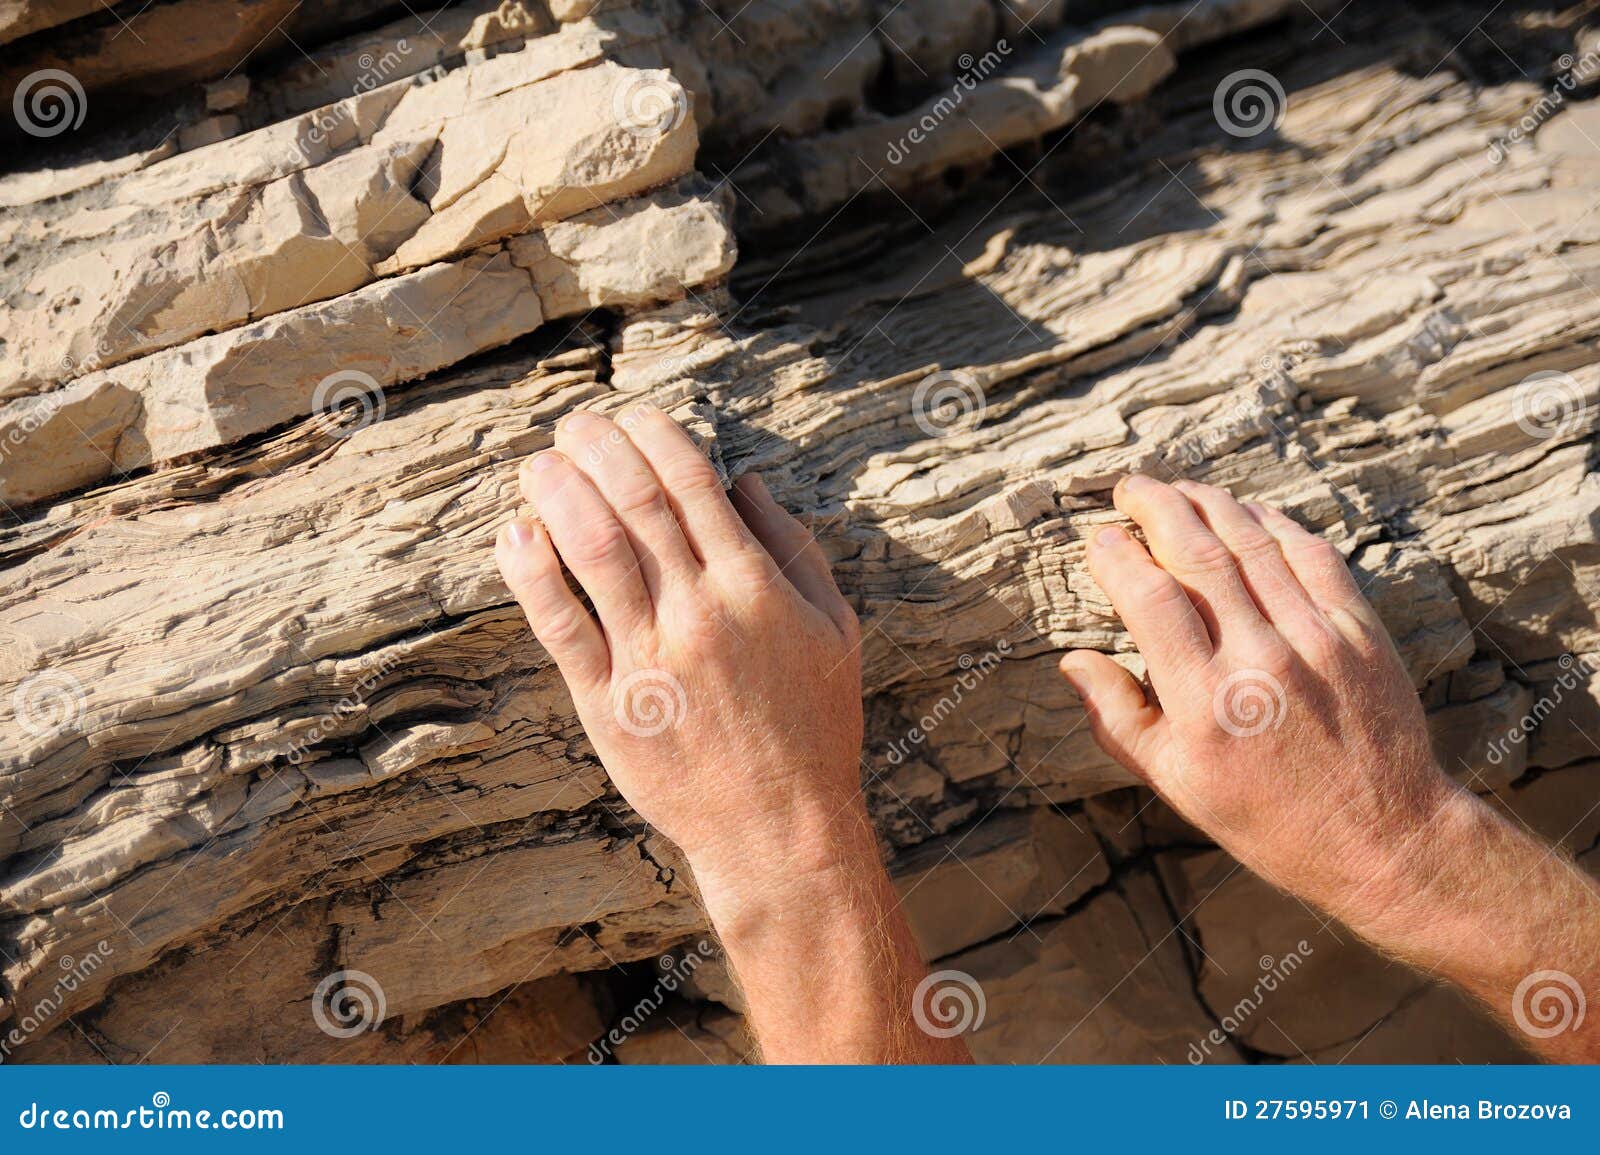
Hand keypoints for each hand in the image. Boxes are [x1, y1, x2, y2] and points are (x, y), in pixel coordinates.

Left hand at [495, 404, 966, 1062]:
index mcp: (755, 588)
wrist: (782, 829)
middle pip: (634, 501)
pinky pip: (560, 626)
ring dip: (558, 494)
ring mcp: (649, 659)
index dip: (654, 435)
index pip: (691, 483)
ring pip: (590, 551)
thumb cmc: (814, 724)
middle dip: (597, 448)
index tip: (633, 415)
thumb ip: (792, 548)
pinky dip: (532, 574)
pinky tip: (517, 537)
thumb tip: (742, 481)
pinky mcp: (609, 706)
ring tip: (540, 466)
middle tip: (574, 424)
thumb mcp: (834, 628)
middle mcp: (699, 613)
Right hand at [1061, 476, 1599, 1060]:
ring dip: (1210, 504)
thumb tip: (1072, 663)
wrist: (1383, 839)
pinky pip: (1312, 556)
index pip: (1149, 600)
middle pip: (1199, 554)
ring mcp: (1316, 641)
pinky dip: (1274, 524)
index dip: (1118, 557)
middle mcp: (1259, 662)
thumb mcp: (1175, 785)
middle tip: (1131, 489)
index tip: (1100, 538)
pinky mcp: (1360, 632)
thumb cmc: (1267, 820)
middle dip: (1157, 508)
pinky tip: (1247, 513)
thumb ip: (1118, 719)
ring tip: (1179, 489)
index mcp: (1203, 704)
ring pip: (1253, 543)